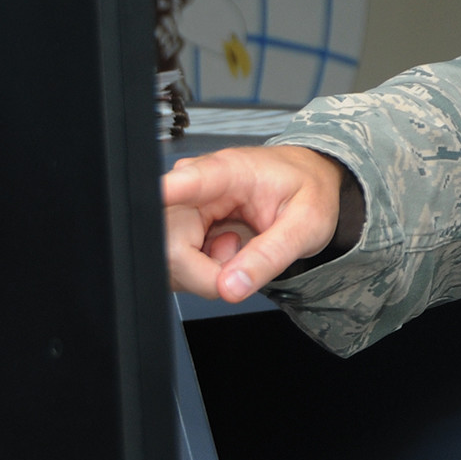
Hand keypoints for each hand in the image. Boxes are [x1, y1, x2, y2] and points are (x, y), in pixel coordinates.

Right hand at [163, 145, 347, 300]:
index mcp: (226, 171)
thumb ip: (270, 256)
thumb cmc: (306, 191)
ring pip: (170, 262)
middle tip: (240, 256)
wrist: (305, 182)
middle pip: (171, 246)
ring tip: (235, 249)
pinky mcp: (176, 228)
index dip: (164, 196)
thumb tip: (231, 287)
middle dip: (205, 272)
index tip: (154, 203)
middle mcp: (192, 186)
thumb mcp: (305, 225)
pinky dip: (201, 275)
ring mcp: (180, 208)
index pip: (184, 182)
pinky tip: (222, 254)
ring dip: (204, 274)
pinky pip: (175, 267)